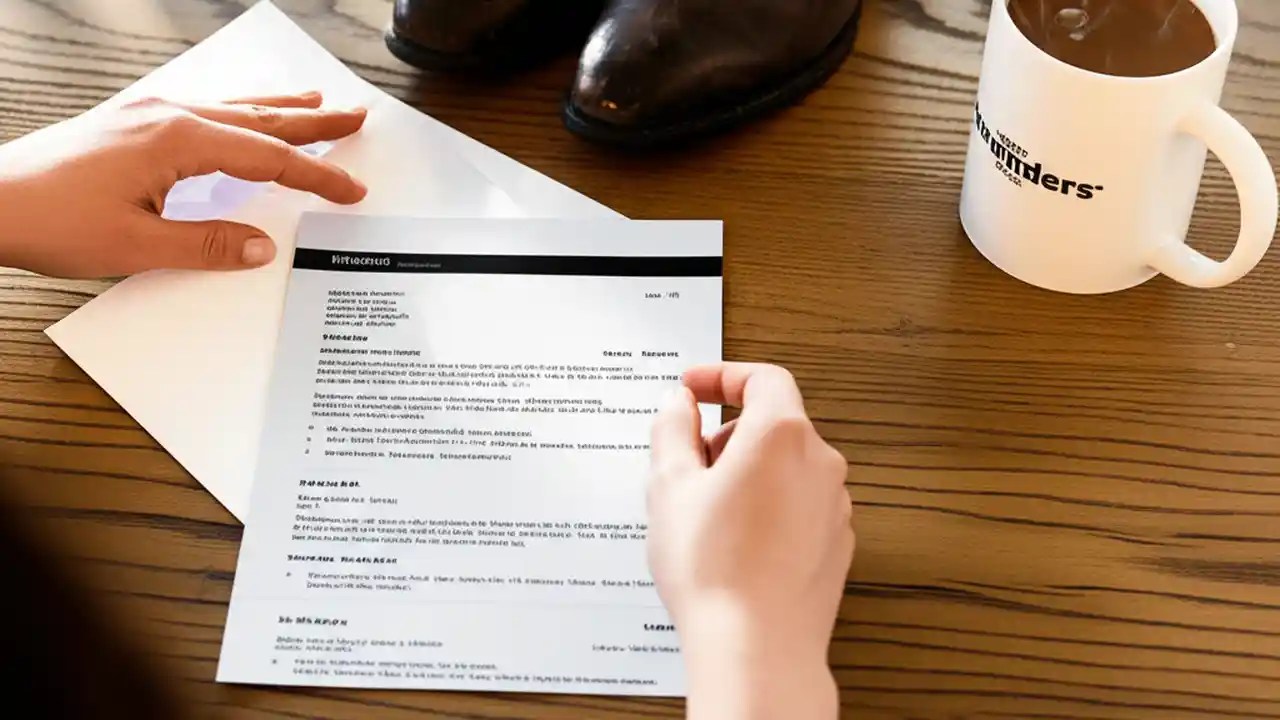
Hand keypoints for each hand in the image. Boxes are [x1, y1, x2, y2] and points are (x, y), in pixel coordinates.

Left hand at [0, 92, 366, 277]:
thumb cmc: (49, 219)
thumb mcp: (137, 246)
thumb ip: (207, 245)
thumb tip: (261, 248)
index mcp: (177, 141)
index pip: (267, 156)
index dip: (316, 174)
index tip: (352, 189)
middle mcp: (167, 116)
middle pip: (258, 118)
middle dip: (312, 121)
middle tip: (356, 116)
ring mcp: (147, 113)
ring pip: (232, 107)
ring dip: (278, 107)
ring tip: (315, 101)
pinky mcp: (130, 122)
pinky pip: (203, 108)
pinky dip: (238, 110)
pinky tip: (242, 112)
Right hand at [649, 363, 852, 719]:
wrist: (756, 648)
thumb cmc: (715, 571)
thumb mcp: (668, 485)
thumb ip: (671, 429)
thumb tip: (677, 405)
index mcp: (782, 434)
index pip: (763, 378)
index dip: (723, 376)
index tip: (693, 388)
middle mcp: (820, 463)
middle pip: (774, 422)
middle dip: (727, 433)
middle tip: (688, 462)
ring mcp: (834, 505)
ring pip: (787, 466)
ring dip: (748, 472)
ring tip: (705, 511)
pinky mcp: (836, 542)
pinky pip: (799, 504)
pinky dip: (768, 506)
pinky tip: (733, 541)